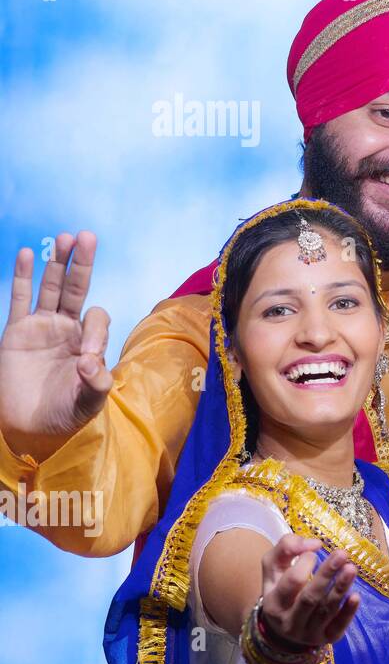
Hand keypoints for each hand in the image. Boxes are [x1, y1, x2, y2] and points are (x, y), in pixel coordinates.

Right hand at [0, 232, 113, 461]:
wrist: (33, 427)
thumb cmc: (67, 414)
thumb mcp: (89, 401)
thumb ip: (96, 383)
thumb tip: (91, 362)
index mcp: (90, 341)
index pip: (97, 318)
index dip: (96, 329)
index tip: (87, 357)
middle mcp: (68, 328)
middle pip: (77, 288)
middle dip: (82, 264)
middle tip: (87, 237)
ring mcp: (42, 327)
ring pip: (51, 288)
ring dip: (57, 263)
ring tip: (64, 237)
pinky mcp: (17, 331)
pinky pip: (21, 298)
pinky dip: (24, 277)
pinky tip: (28, 254)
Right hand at [259, 534, 359, 648]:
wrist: (283, 629)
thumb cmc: (281, 589)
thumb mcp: (274, 568)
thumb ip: (287, 548)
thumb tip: (314, 544)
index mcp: (274, 603)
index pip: (290, 582)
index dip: (304, 564)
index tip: (314, 551)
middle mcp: (289, 621)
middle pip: (309, 598)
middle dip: (326, 575)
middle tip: (341, 553)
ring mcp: (309, 633)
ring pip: (326, 610)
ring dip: (340, 588)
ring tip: (351, 568)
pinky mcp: (327, 638)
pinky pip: (339, 626)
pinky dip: (348, 612)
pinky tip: (356, 596)